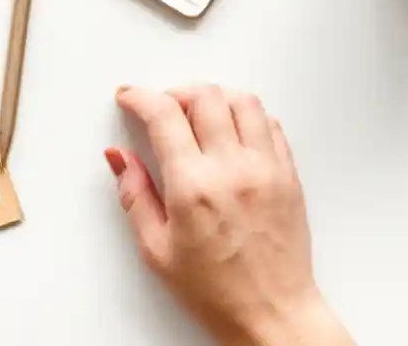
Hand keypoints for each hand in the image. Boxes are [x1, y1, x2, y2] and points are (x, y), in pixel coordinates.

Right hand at [104, 85, 351, 345]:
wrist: (273, 315)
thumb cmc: (216, 292)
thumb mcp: (157, 249)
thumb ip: (135, 195)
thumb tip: (119, 157)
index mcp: (194, 188)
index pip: (164, 114)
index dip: (140, 98)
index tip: (130, 98)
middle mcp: (233, 170)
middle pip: (204, 96)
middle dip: (174, 92)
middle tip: (160, 107)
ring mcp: (266, 169)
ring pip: (242, 101)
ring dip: (213, 96)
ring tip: (197, 113)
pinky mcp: (288, 176)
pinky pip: (270, 124)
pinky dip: (247, 115)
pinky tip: (232, 130)